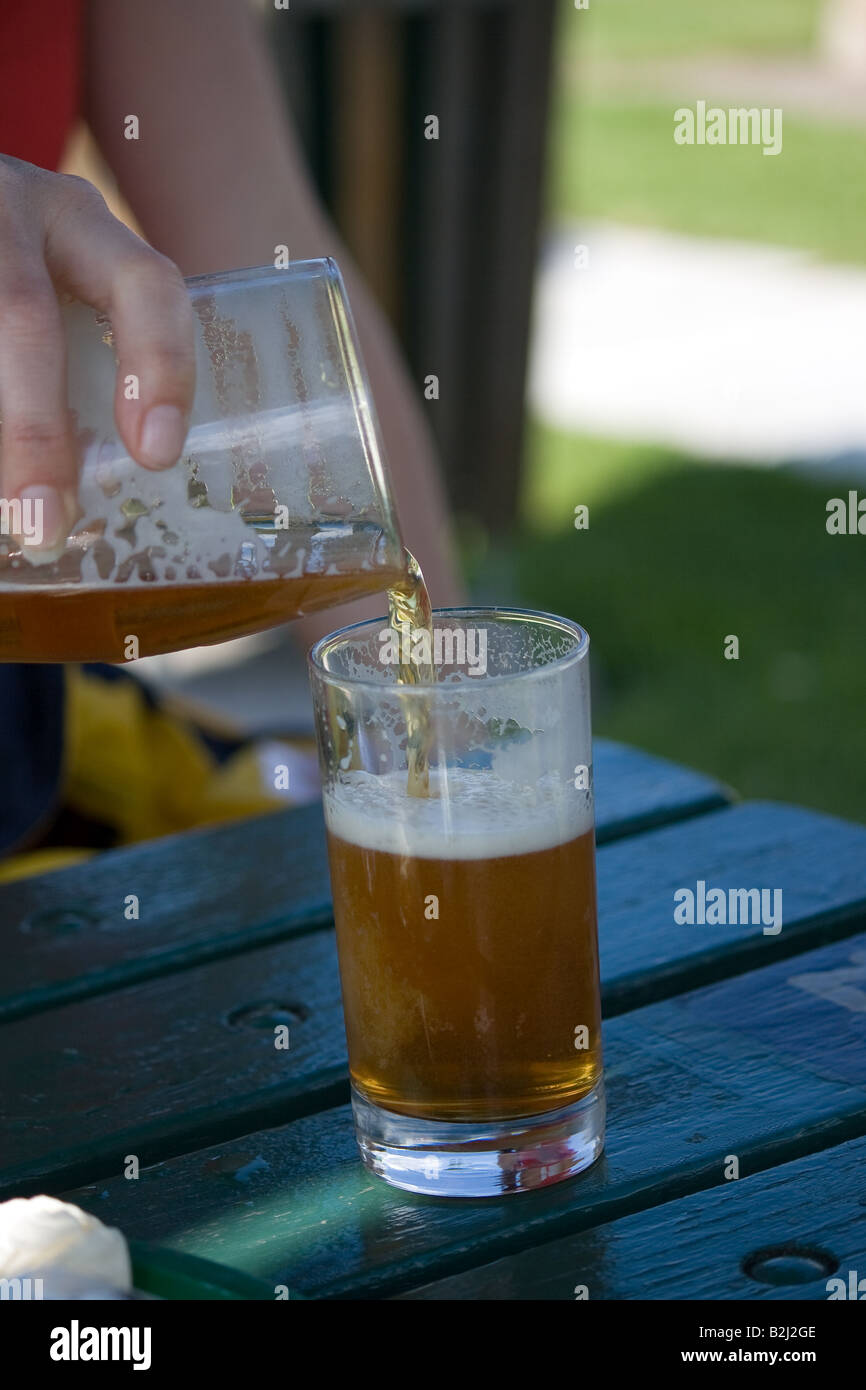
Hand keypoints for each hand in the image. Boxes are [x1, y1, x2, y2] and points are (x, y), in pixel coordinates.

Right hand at [0, 156, 194, 549]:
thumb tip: (78, 505)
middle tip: (44, 520)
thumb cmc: (16, 267)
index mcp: (80, 224)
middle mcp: (14, 207)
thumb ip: (83, 361)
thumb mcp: (56, 284)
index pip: (144, 285)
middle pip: (24, 315)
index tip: (156, 455)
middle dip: (35, 429)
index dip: (158, 367)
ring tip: (5, 514)